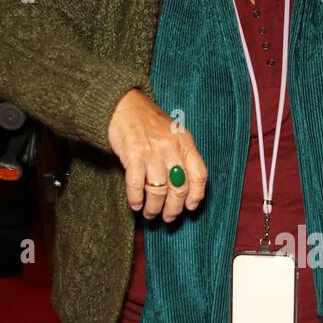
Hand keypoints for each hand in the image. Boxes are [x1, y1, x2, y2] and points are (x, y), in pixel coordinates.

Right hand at [107, 89, 207, 221]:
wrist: (123, 105)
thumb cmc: (149, 122)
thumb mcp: (174, 134)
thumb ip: (181, 156)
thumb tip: (183, 188)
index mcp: (185, 142)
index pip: (199, 175)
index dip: (196, 195)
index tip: (190, 207)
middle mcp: (172, 148)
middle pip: (179, 187)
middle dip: (174, 208)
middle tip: (168, 217)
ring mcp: (152, 151)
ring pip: (159, 190)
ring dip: (154, 208)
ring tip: (150, 214)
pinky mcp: (133, 155)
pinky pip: (137, 185)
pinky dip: (136, 199)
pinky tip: (135, 205)